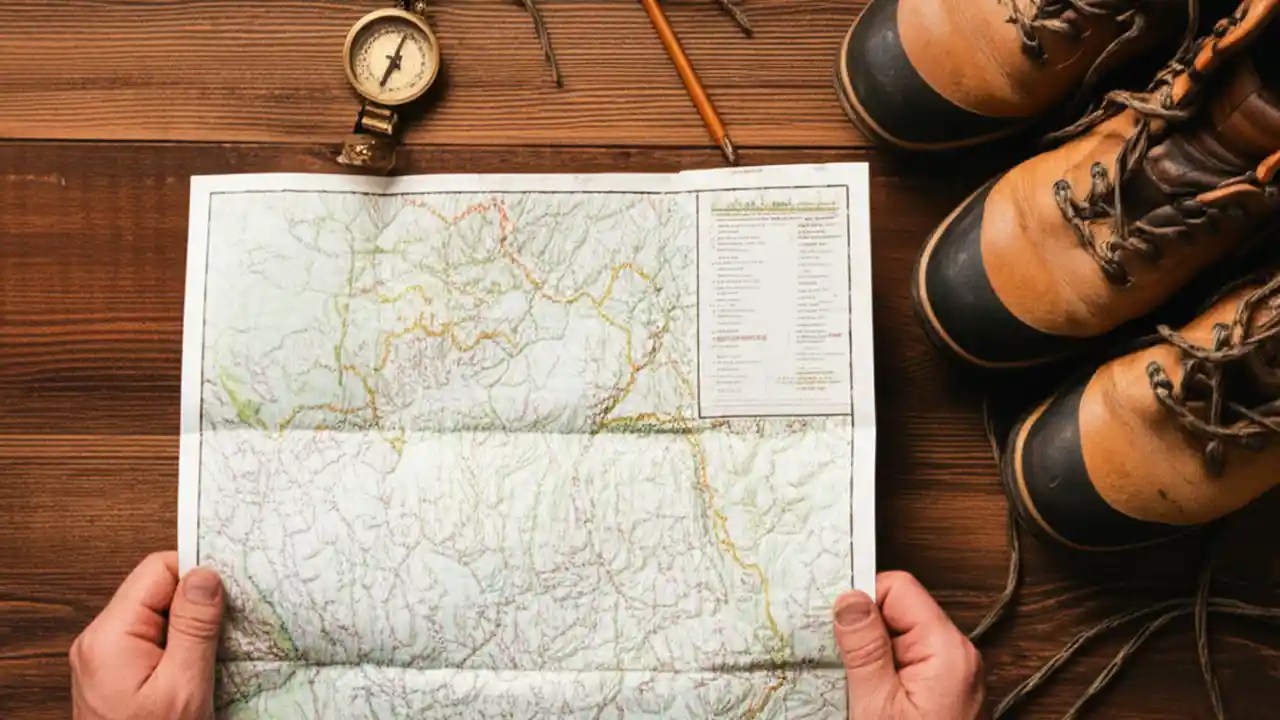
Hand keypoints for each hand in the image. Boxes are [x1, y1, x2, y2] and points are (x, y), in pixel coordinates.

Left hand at [70, 552, 224, 719]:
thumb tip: (205, 575)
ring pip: (157, 615)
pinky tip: (200, 665)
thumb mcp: (183, 688)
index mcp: (109, 637)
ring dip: (191, 628)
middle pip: (157, 591)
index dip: (198, 574)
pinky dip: (180, 646)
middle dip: (197, 604)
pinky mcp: (115, 673)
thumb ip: (194, 628)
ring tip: (214, 652)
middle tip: (230, 627)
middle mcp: (99, 641)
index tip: (231, 593)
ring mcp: (104, 658)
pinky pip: (152, 639)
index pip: (157, 570)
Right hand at [833, 571, 985, 719]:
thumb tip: (850, 600)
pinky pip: (905, 661)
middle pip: (898, 611)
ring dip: (871, 655)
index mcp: (946, 650)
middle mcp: (956, 655)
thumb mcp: (877, 706)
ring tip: (859, 690)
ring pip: (898, 637)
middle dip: (864, 631)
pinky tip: (871, 699)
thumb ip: (865, 650)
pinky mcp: (942, 688)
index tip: (834, 620)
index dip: (862, 599)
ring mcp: (952, 673)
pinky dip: (882, 672)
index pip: (899, 588)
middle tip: (842, 663)